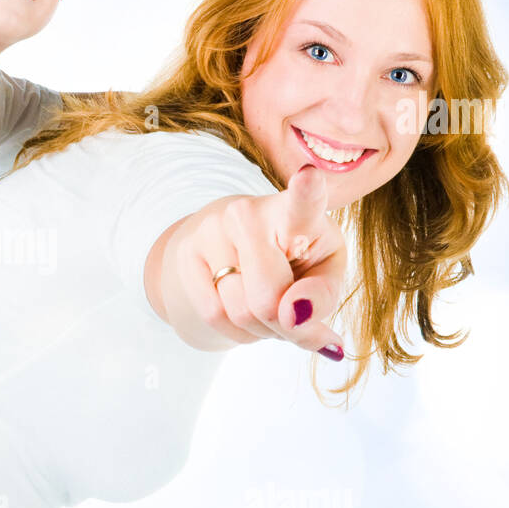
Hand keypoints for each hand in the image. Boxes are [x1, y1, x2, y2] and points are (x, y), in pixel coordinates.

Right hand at [161, 165, 347, 358]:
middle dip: (284, 325)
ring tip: (268, 312)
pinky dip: (236, 331)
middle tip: (292, 319)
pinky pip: (213, 315)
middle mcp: (247, 213)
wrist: (235, 247)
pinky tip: (244, 317)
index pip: (301, 202)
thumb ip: (322, 295)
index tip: (309, 175)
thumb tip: (293, 317)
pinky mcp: (185, 253)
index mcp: (295, 212)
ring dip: (261, 330)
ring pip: (240, 311)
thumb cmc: (294, 258)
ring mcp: (211, 230)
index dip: (306, 191)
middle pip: (268, 298)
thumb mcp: (323, 272)